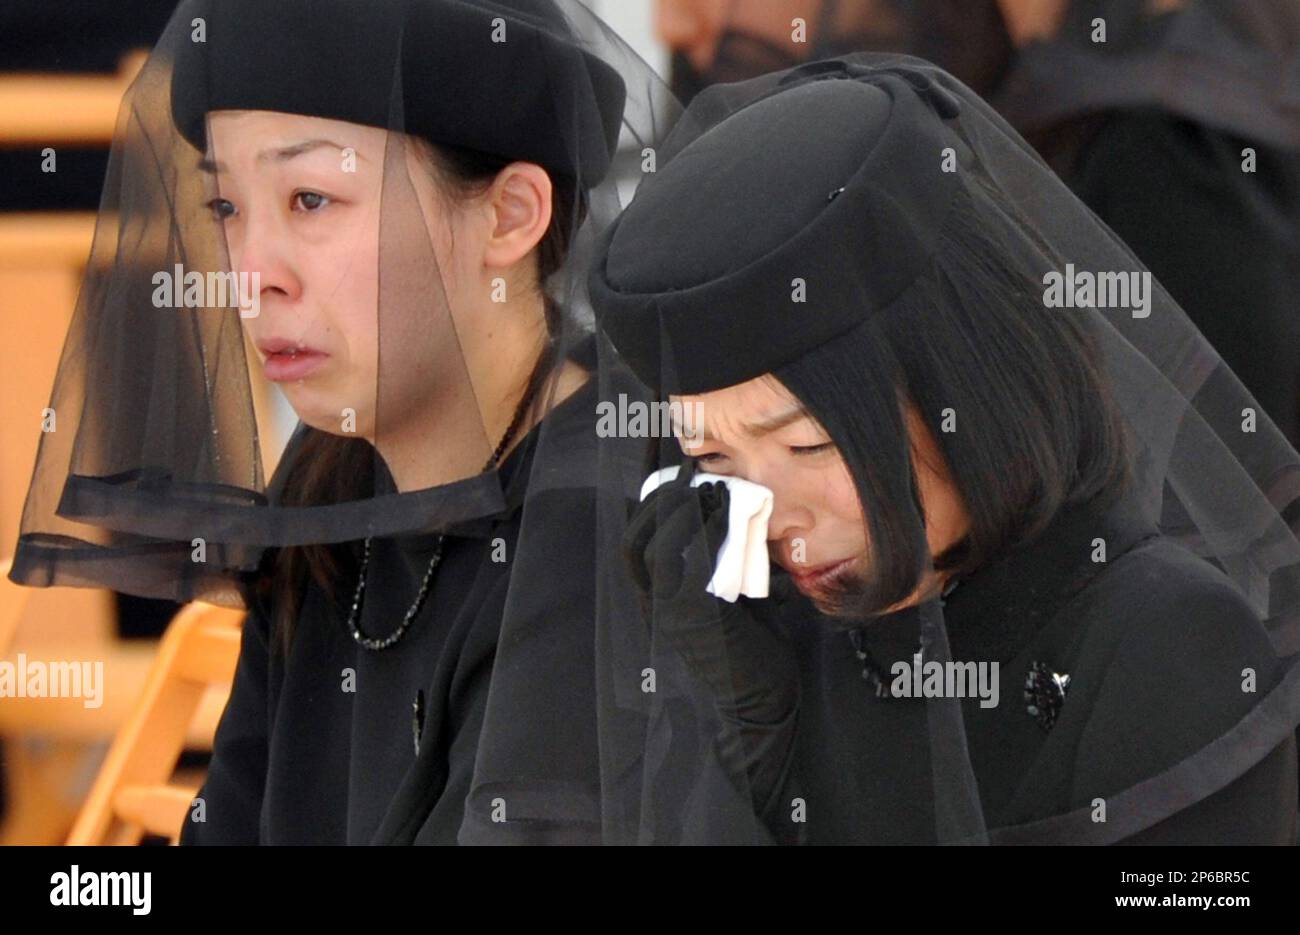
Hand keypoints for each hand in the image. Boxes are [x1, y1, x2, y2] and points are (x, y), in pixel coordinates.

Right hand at [623, 460, 799, 816]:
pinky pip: (692, 564)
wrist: (760, 702)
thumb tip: (729, 510)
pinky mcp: (697, 617)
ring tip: (712, 488)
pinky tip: (726, 512)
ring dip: (684, 511)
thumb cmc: (750, 648)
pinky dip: (707, 531)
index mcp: (656, 598)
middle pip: (636, 540)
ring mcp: (672, 612)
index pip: (634, 542)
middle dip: (661, 499)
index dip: (646, 504)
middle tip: (693, 474)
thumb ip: (720, 559)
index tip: (669, 471)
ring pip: (657, 548)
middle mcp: (655, 605)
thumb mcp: (729, 593)